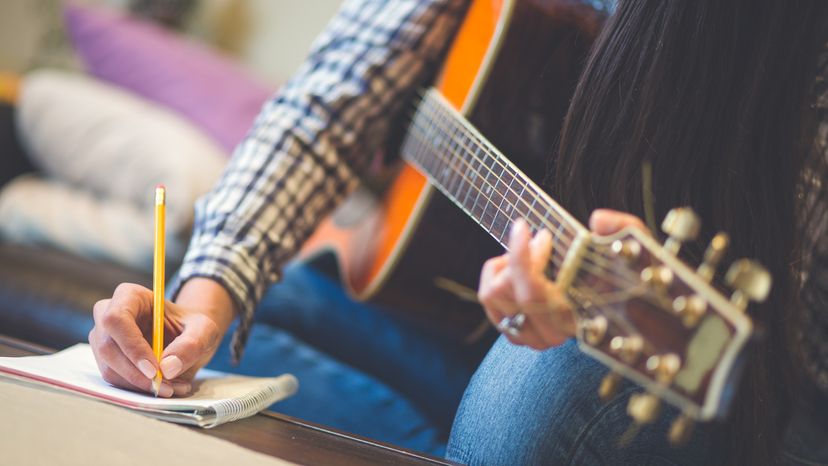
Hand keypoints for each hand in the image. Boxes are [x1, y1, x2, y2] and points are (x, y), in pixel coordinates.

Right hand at [88, 278, 234, 396]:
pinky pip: (115, 380)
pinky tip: (164, 387)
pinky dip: (138, 389)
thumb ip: (192, 344)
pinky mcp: (105, 360)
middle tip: (165, 387)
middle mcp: (107, 314)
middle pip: (108, 347)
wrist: (185, 336)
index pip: (116, 319)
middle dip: (137, 373)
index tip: (154, 370)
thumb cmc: (191, 326)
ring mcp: (102, 338)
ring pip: (109, 368)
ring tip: (172, 387)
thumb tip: (168, 368)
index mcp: (129, 296)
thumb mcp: (204, 330)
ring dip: (140, 384)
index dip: (132, 346)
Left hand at [478, 209, 646, 349]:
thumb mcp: (635, 246)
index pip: (532, 292)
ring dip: (505, 265)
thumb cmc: (625, 272)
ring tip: (530, 253)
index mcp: (576, 318)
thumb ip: (624, 228)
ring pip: (491, 295)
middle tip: (539, 238)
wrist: (623, 303)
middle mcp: (549, 333)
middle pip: (505, 291)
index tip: (525, 227)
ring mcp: (528, 336)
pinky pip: (487, 300)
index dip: (521, 257)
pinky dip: (496, 275)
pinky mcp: (514, 332)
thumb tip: (598, 220)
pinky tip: (518, 267)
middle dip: (517, 255)